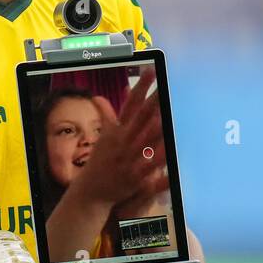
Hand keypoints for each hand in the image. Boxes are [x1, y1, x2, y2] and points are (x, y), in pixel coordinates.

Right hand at [71, 71, 165, 208]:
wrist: (90, 191)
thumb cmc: (100, 161)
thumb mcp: (104, 136)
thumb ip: (106, 115)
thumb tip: (97, 97)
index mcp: (118, 131)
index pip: (131, 104)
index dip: (141, 87)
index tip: (150, 71)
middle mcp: (124, 142)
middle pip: (142, 118)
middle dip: (153, 102)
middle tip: (165, 87)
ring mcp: (129, 160)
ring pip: (145, 143)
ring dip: (154, 132)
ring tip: (166, 118)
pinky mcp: (134, 178)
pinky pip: (149, 172)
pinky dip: (160, 168)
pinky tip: (172, 163)